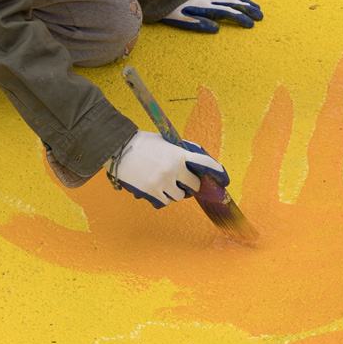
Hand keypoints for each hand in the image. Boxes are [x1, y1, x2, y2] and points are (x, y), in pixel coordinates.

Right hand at [105, 131, 228, 207]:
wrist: (118, 148)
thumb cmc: (140, 143)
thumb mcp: (164, 142)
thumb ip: (180, 152)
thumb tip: (194, 162)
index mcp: (178, 154)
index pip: (204, 163)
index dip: (217, 172)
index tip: (224, 179)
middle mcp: (173, 169)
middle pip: (193, 186)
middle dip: (191, 185)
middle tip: (185, 183)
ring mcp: (163, 182)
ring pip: (179, 196)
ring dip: (175, 192)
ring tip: (166, 184)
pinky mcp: (151, 192)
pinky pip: (164, 202)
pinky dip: (163, 198)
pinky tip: (157, 189)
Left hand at [160, 0, 263, 32]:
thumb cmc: (173, 12)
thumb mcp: (183, 21)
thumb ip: (200, 25)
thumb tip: (217, 29)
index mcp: (205, 7)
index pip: (228, 13)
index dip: (241, 18)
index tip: (251, 25)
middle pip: (234, 3)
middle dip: (249, 10)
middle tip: (261, 17)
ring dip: (246, 2)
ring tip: (257, 7)